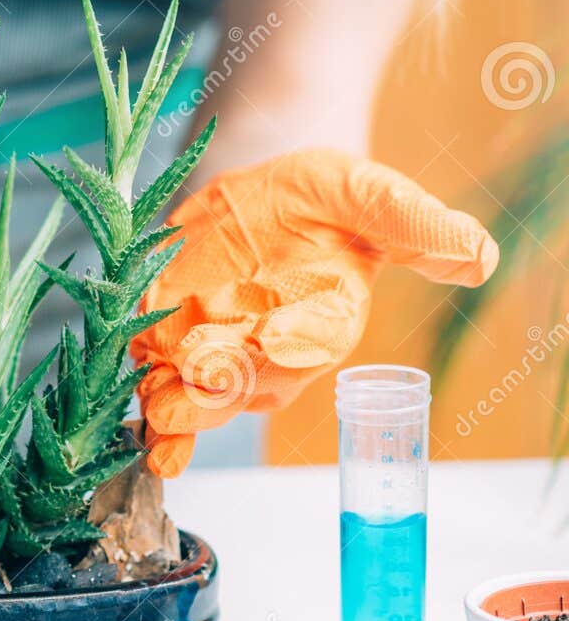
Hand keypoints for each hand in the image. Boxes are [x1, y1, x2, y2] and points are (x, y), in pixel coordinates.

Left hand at [132, 149, 497, 477]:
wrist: (261, 201)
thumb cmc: (323, 200)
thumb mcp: (365, 193)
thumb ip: (411, 223)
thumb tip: (477, 253)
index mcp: (326, 318)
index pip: (315, 336)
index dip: (297, 339)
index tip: (278, 340)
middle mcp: (273, 351)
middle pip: (250, 379)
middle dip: (225, 382)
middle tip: (203, 375)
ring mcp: (218, 356)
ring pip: (200, 394)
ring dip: (182, 405)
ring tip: (163, 408)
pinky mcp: (169, 348)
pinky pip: (158, 385)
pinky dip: (148, 405)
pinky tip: (143, 428)